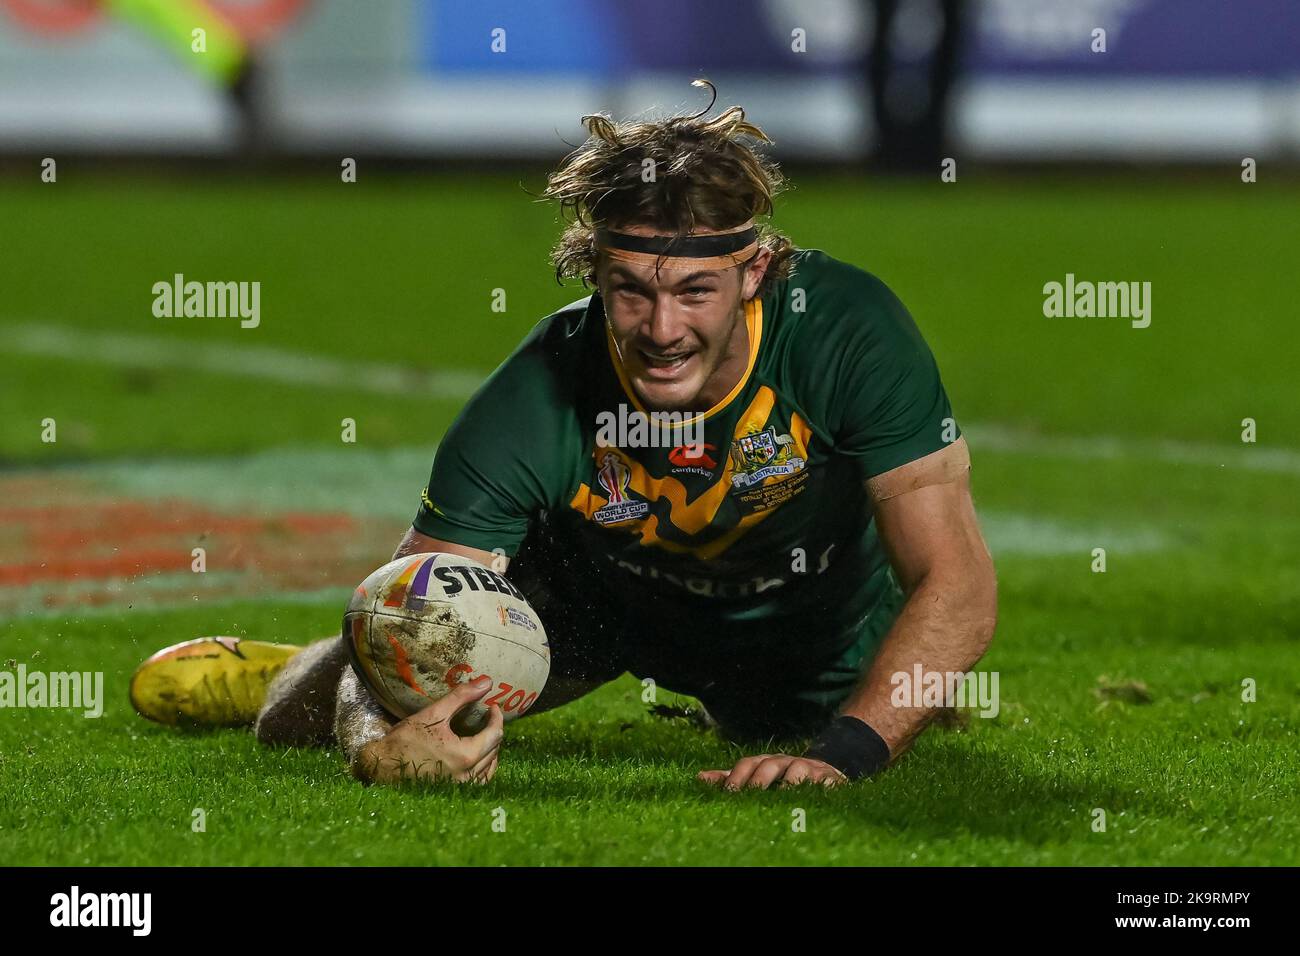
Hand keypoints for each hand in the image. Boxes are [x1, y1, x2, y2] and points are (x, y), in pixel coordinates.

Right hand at [357, 675, 503, 784]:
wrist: (382, 767)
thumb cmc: (405, 740)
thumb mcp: (433, 713)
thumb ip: (462, 697)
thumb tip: (487, 682)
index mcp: (465, 756)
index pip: (495, 734)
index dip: (496, 718)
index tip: (492, 706)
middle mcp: (467, 776)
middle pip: (494, 750)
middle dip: (493, 731)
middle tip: (486, 718)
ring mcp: (461, 787)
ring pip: (489, 768)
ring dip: (491, 750)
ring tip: (483, 735)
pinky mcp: (454, 792)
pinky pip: (479, 781)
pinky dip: (483, 767)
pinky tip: (476, 757)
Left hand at [697, 753, 847, 790]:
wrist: (823, 770)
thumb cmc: (782, 777)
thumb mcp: (756, 776)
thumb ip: (730, 778)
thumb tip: (699, 778)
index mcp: (765, 761)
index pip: (747, 763)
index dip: (737, 777)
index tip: (728, 794)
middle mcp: (784, 761)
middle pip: (770, 765)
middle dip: (759, 780)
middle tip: (750, 796)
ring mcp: (807, 768)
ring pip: (797, 771)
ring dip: (788, 783)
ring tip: (781, 797)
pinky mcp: (828, 778)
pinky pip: (823, 782)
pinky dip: (817, 789)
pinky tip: (809, 801)